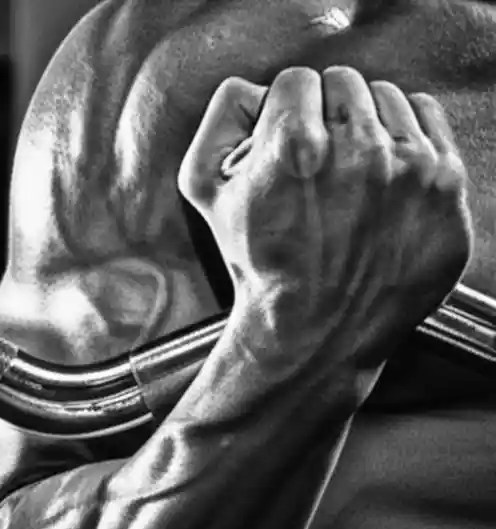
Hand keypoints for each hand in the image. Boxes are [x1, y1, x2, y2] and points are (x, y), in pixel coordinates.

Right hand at [178, 67, 471, 362]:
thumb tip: (253, 89)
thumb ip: (219, 121)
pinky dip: (406, 136)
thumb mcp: (204, 192)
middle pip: (343, 82)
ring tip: (349, 170)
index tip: (286, 139)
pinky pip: (429, 118)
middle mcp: (358, 151)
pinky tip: (382, 174)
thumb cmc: (260, 263)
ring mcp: (409, 168)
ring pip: (387, 96)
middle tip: (316, 159)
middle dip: (325, 113)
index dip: (284, 109)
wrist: (314, 328)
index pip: (296, 80)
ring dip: (366, 122)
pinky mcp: (445, 184)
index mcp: (295, 148)